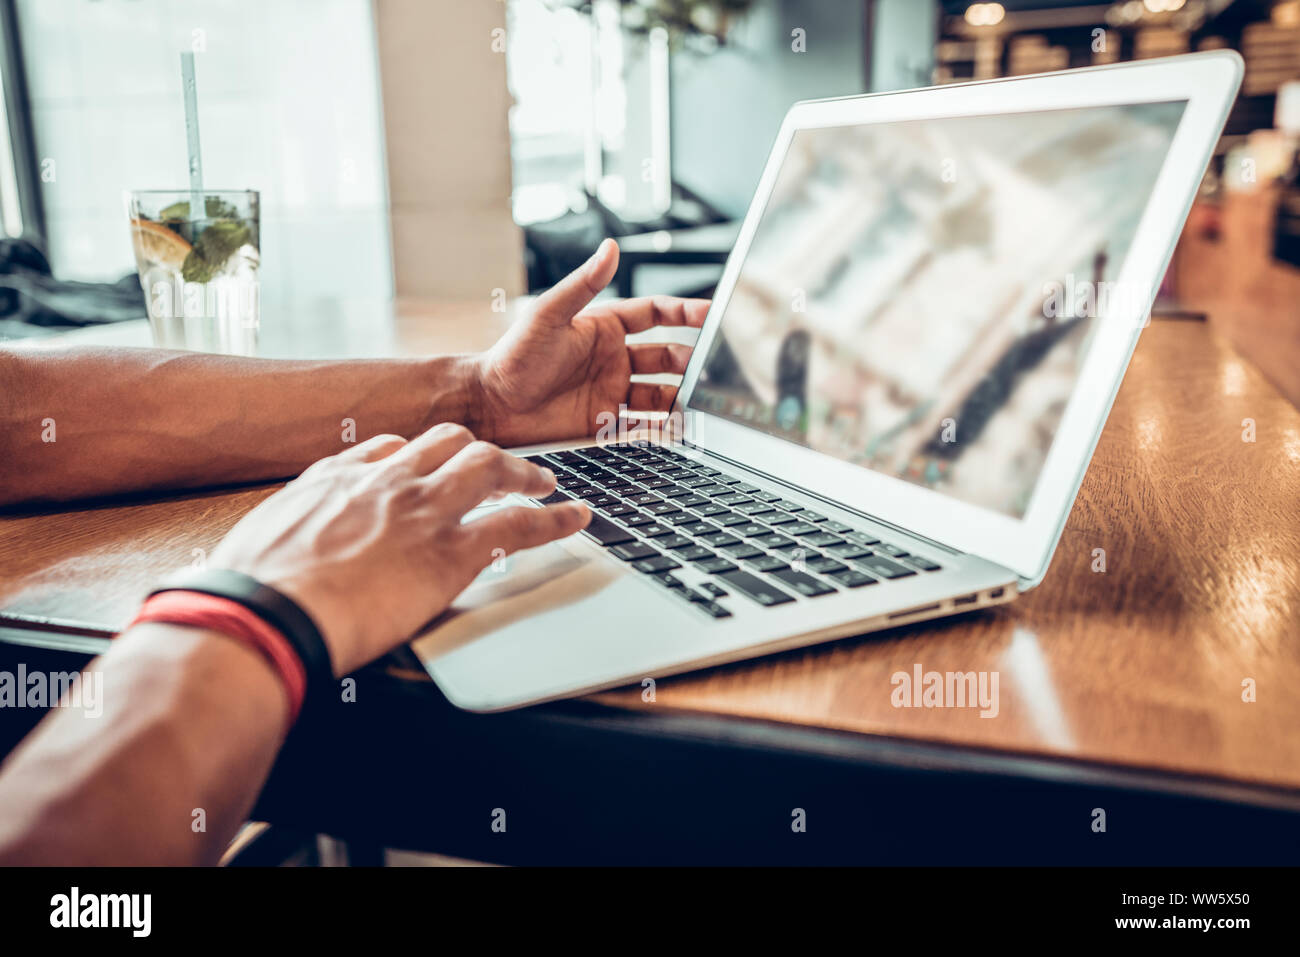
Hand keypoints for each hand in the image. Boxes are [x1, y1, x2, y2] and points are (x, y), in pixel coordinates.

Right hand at [208, 425, 589, 675]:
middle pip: (449, 442)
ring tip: (545, 483)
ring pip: (490, 466)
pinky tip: (576, 519)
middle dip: (479, 451)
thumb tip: (265, 558)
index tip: (431, 464)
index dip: (420, 455)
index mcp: (336, 478)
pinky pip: (519, 524)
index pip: (391, 448)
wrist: (264, 612)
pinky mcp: (452, 552)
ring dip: (523, 472)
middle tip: (501, 467)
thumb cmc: (247, 591)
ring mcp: (423, 511)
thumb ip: (281, 536)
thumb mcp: (257, 544)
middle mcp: (386, 481)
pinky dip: (555, 519)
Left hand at [473, 239, 710, 446]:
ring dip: (680, 397)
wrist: (490, 406)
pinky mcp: (605, 423)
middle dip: (690, 360)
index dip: (684, 312)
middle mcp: (612, 359)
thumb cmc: (513, 356)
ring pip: (660, 393)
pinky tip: (678, 428)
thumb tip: (611, 247)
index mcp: (602, 327)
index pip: (654, 314)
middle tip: (709, 367)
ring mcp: (611, 392)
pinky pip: (643, 425)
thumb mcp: (549, 314)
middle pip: (666, 356)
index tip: (711, 314)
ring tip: (700, 402)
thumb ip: (583, 283)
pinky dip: (663, 428)